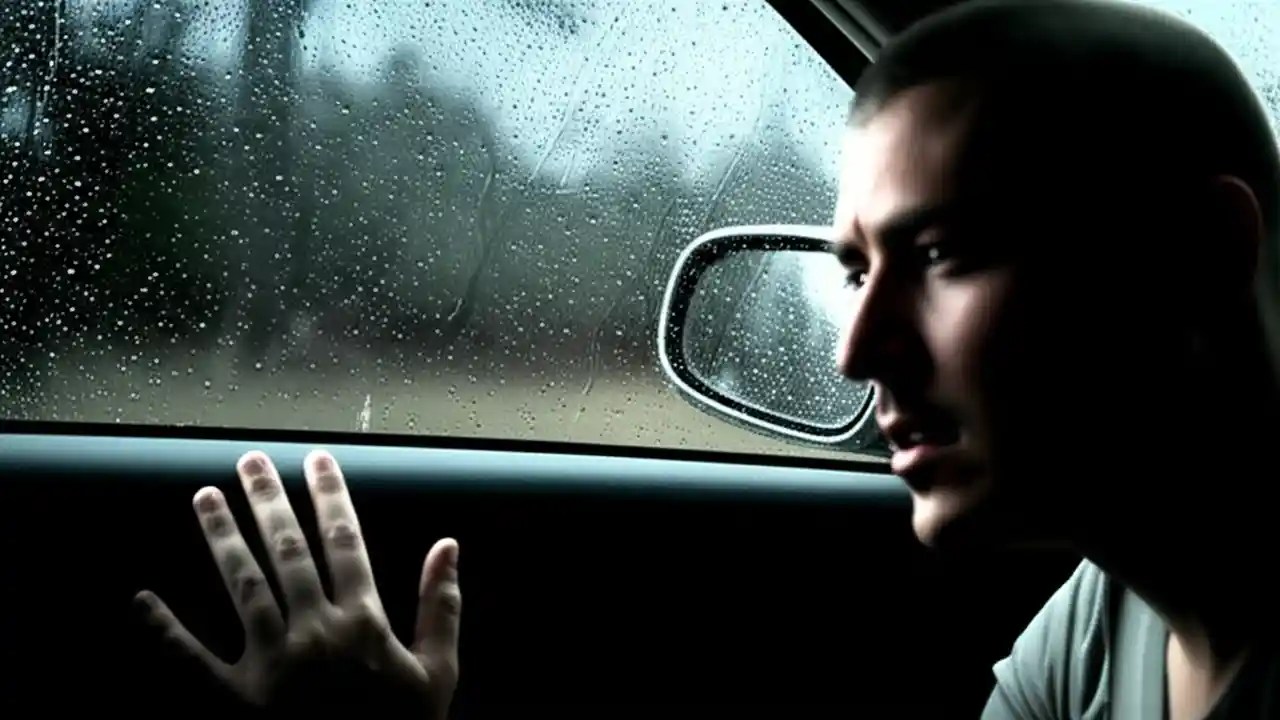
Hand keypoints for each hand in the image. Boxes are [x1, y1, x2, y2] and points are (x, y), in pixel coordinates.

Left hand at [135, 449, 460, 716]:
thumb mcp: (437, 675)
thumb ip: (440, 608)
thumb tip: (448, 546)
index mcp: (364, 624)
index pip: (345, 543)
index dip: (330, 497)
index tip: (316, 461)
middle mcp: (314, 633)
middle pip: (288, 552)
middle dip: (268, 501)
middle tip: (249, 461)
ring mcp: (270, 665)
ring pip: (243, 585)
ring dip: (222, 538)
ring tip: (205, 498)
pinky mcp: (236, 701)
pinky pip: (192, 662)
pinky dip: (164, 632)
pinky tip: (142, 600)